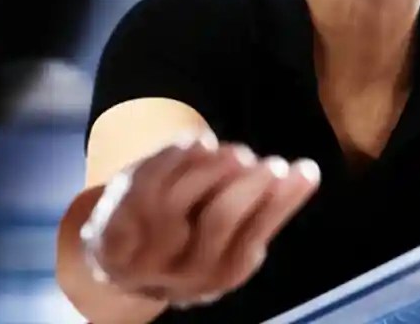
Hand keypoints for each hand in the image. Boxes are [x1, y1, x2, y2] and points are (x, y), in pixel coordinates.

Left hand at [80, 132, 319, 306]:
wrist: (120, 266)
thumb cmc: (192, 242)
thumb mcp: (231, 239)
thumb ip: (263, 211)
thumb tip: (307, 171)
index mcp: (217, 276)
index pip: (253, 237)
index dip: (280, 202)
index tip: (306, 169)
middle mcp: (179, 274)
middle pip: (218, 220)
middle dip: (249, 183)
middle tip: (272, 161)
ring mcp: (142, 251)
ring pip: (179, 198)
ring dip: (213, 166)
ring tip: (238, 152)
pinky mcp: (112, 228)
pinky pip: (146, 183)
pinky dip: (176, 158)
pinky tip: (202, 142)